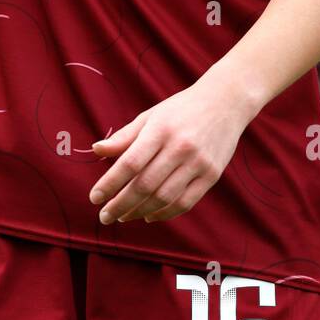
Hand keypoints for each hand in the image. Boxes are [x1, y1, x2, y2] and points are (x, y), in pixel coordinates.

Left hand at [88, 78, 250, 224]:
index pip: (130, 163)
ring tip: (123, 217)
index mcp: (160, 130)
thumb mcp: (150, 116)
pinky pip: (185, 202)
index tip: (94, 198)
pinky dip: (165, 213)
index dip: (110, 183)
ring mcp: (198, 163)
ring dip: (140, 212)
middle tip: (105, 216)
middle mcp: (180, 147)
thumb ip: (124, 136)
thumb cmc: (180, 110)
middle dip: (120, 205)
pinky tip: (149, 215)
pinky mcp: (212, 175)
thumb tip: (96, 150)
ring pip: (164, 198)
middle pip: (145, 185)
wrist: (226, 102)